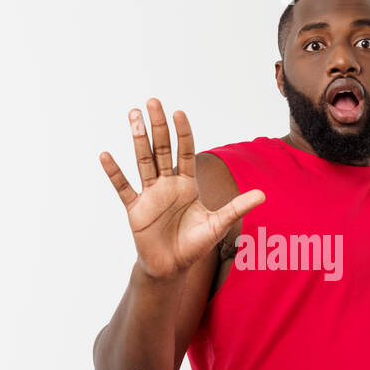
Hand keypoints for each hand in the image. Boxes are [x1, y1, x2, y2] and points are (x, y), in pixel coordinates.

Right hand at [99, 99, 264, 279]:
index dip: (183, 133)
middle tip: (153, 102)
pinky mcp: (135, 209)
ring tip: (132, 116)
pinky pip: (123, 187)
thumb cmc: (194, 245)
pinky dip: (115, 172)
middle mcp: (167, 184)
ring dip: (138, 139)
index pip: (185, 153)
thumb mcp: (218, 225)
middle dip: (159, 126)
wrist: (172, 268)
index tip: (179, 113)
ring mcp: (150, 195)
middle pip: (162, 149)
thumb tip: (263, 196)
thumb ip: (237, 208)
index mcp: (187, 185)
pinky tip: (105, 155)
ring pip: (143, 161)